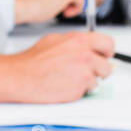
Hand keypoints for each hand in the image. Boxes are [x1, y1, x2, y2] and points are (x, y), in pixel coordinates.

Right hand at [0, 32, 114, 105]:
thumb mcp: (56, 39)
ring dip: (88, 81)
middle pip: (107, 66)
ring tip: (70, 77)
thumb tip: (88, 45)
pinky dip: (79, 89)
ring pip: (98, 80)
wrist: (22, 76)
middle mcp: (85, 56)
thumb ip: (76, 42)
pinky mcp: (79, 89)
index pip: (108, 43)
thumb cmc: (34, 59)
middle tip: (89, 70)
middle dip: (100, 69)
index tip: (104, 55)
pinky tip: (66, 84)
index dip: (107, 51)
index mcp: (80, 41)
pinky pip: (87, 90)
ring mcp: (84, 73)